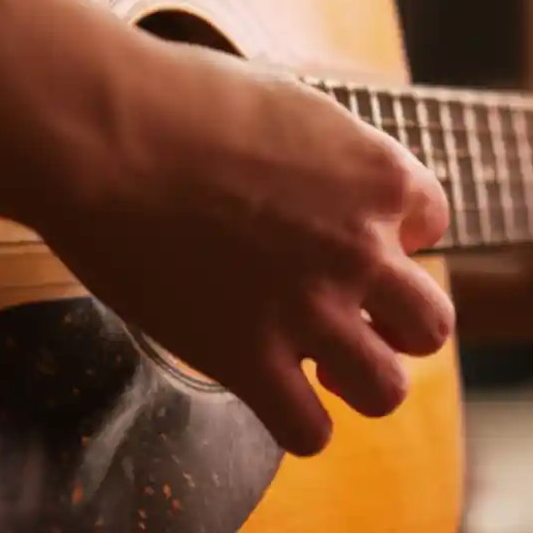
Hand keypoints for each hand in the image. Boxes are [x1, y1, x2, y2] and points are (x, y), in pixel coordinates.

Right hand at [32, 39, 452, 456]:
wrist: (101, 134)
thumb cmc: (178, 100)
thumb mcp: (289, 104)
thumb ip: (330, 156)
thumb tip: (328, 180)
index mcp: (378, 176)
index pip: (431, 225)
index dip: (392, 235)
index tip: (348, 237)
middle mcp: (360, 249)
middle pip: (430, 324)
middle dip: (398, 326)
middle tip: (355, 317)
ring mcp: (309, 310)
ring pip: (387, 389)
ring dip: (362, 382)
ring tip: (324, 369)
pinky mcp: (248, 359)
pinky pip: (309, 432)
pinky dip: (299, 425)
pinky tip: (274, 397)